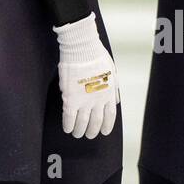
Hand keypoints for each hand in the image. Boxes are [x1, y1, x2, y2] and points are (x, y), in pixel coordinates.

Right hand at [54, 12, 119, 139]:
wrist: (82, 48)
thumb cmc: (96, 56)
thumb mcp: (112, 72)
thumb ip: (114, 88)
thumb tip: (117, 100)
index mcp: (109, 93)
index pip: (110, 116)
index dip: (107, 126)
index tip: (104, 131)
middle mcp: (98, 100)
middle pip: (96, 122)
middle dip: (92, 132)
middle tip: (89, 135)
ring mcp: (84, 100)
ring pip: (82, 123)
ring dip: (79, 131)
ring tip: (76, 134)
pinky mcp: (70, 98)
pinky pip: (69, 117)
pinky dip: (68, 125)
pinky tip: (67, 129)